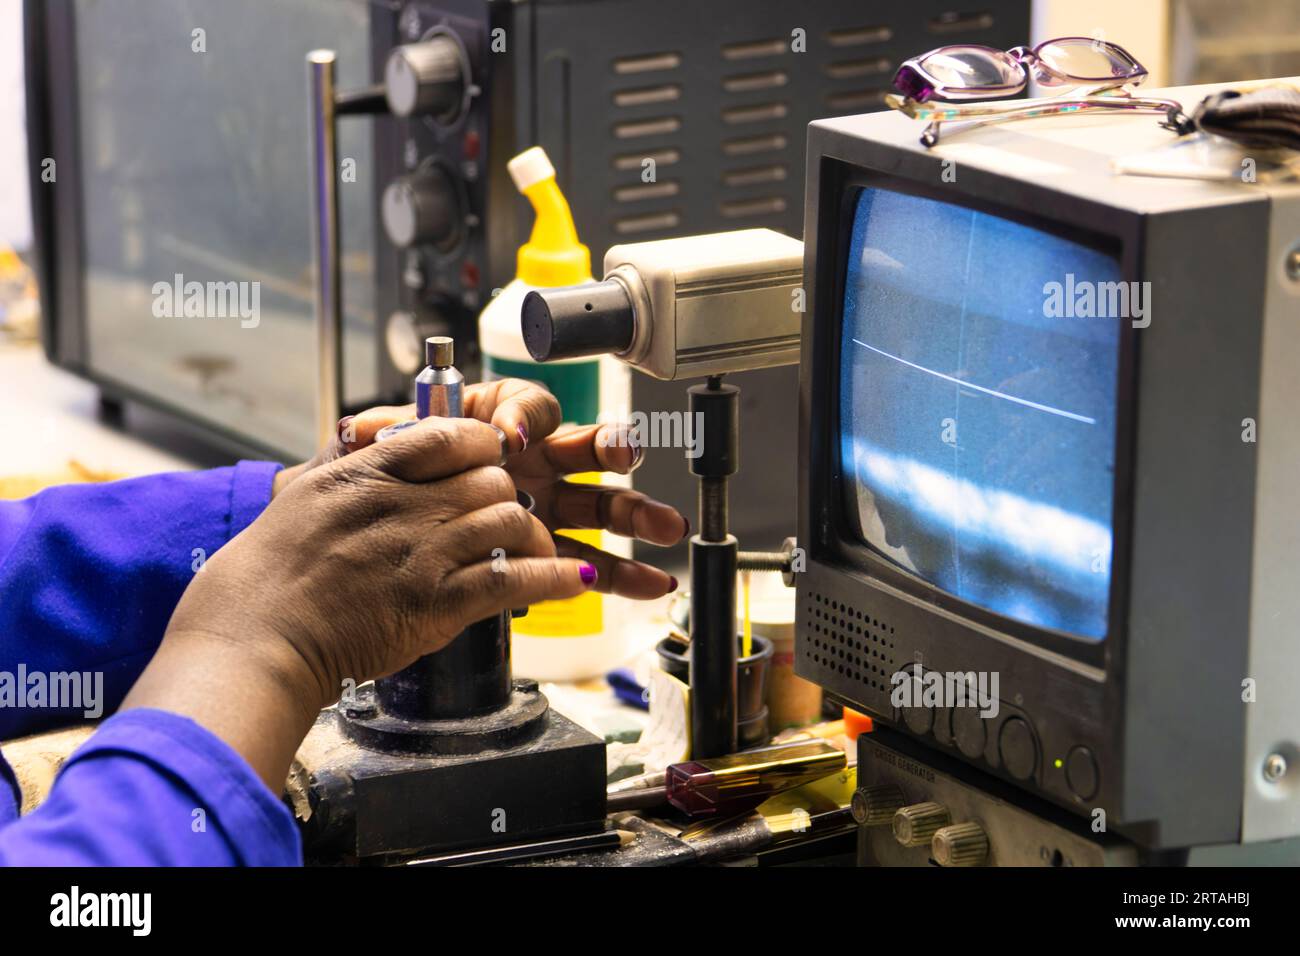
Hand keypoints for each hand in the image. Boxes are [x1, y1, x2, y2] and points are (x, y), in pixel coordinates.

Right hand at [123, 416, 596, 787]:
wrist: (254, 640)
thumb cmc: (264, 577)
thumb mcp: (301, 497)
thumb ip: (342, 463)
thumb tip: (362, 435)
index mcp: (368, 473)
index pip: (450, 435)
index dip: (482, 445)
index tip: (491, 458)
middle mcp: (401, 506)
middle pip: (490, 477)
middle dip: (508, 494)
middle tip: (510, 512)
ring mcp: (421, 554)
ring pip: (508, 519)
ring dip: (534, 535)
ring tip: (540, 549)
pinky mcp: (435, 604)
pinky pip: (513, 579)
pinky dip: (554, 578)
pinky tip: (579, 580)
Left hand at [290, 379, 689, 598]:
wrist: (379, 551)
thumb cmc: (388, 493)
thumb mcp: (380, 461)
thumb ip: (380, 440)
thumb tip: (362, 430)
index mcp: (495, 427)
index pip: (524, 407)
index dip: (524, 417)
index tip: (511, 436)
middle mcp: (530, 463)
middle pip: (579, 449)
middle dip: (606, 448)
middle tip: (622, 453)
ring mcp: (545, 507)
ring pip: (597, 505)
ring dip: (634, 512)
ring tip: (663, 525)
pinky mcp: (549, 551)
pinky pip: (589, 561)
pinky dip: (622, 573)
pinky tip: (650, 584)